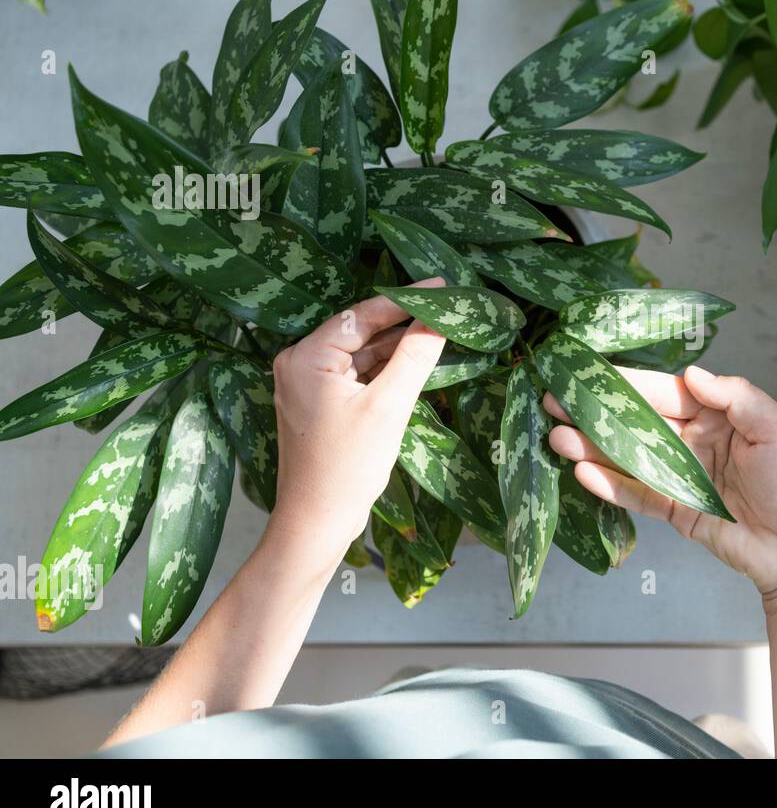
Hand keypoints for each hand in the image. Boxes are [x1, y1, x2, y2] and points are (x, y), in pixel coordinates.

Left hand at [268, 278, 446, 569]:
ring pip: (360, 351)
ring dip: (396, 345)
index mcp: (307, 356)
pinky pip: (355, 372)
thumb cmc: (348, 467)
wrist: (316, 521)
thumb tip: (439, 317)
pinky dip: (383, 368)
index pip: (363, 314)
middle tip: (447, 306)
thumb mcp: (389, 407)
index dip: (406, 299)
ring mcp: (305, 382)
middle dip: (404, 320)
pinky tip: (415, 361)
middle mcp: (298, 362)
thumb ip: (414, 356)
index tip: (442, 286)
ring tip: (440, 330)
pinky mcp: (316, 401)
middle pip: (360, 329)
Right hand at [544, 365, 776, 596]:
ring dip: (593, 447)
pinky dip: (610, 485)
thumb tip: (693, 373)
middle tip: (555, 400)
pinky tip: (582, 473)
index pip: (666, 391)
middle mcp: (695, 441)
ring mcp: (683, 476)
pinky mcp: (677, 511)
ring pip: (630, 458)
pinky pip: (638, 495)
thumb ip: (735, 397)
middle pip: (638, 422)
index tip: (593, 371)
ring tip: (556, 437)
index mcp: (718, 414)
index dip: (629, 382)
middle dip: (597, 411)